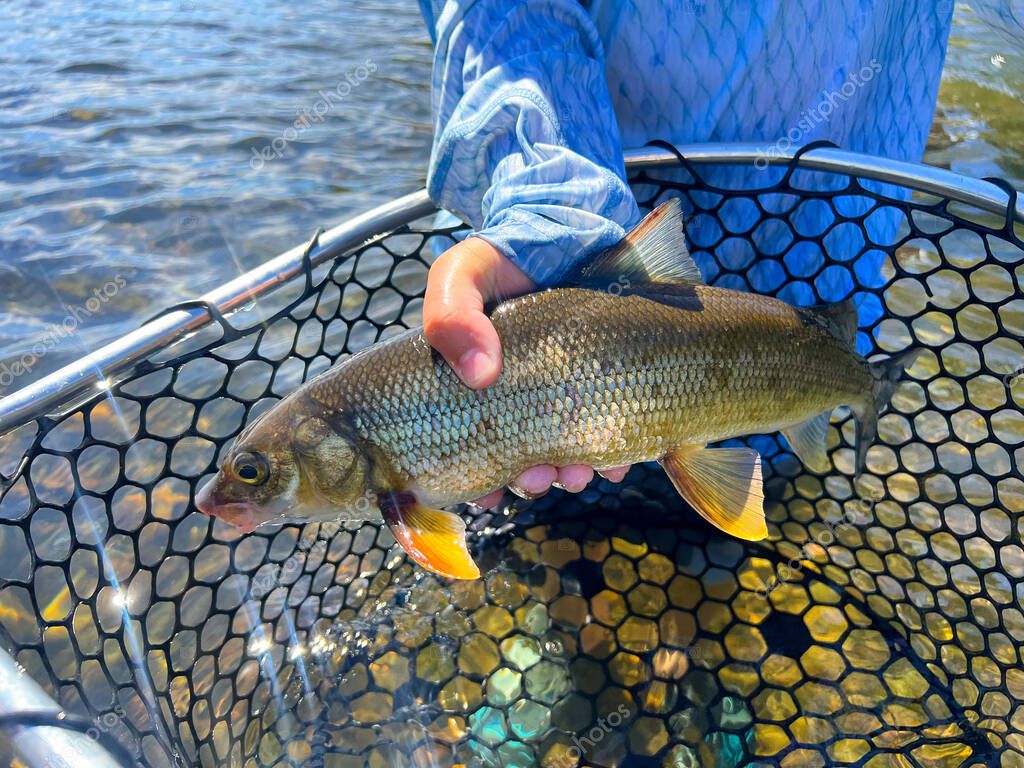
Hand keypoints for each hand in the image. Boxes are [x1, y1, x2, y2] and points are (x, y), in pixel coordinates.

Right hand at [423, 236, 630, 506]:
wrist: (569, 227)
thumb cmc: (504, 256)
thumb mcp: (462, 273)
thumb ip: (452, 317)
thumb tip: (479, 374)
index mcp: (480, 387)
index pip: (471, 448)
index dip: (477, 479)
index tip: (488, 490)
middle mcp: (524, 398)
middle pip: (523, 461)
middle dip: (530, 481)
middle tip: (537, 479)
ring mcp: (569, 394)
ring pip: (569, 455)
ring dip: (571, 475)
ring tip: (577, 473)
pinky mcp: (612, 384)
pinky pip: (616, 432)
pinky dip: (616, 453)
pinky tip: (618, 457)